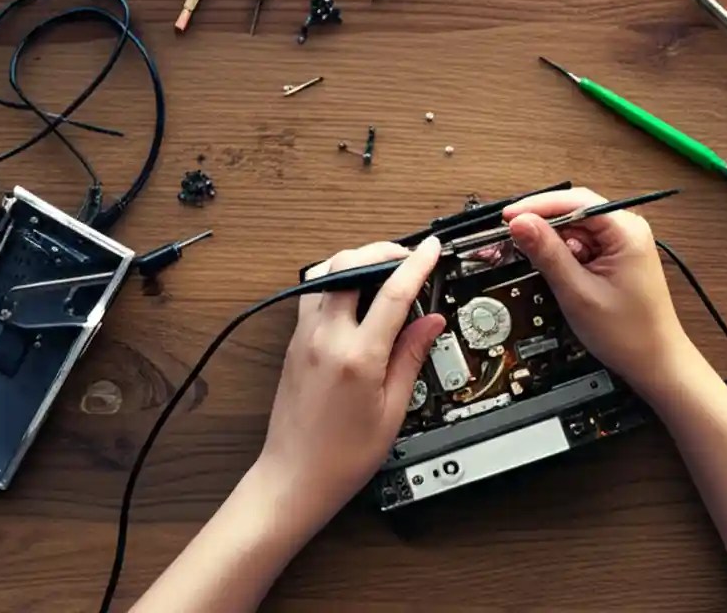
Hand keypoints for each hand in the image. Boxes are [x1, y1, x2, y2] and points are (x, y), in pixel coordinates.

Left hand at [255, 238, 444, 532]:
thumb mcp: (392, 409)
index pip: (393, 293)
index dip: (417, 264)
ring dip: (354, 260)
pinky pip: (314, 295)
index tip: (432, 249)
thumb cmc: (341, 456)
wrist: (294, 477)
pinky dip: (337, 282)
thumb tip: (431, 322)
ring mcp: (304, 337)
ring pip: (324, 273)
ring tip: (382, 270)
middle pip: (349, 265)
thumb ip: (411, 357)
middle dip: (382, 250)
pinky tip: (357, 296)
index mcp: (357, 357)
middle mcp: (325, 338)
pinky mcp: (294, 343)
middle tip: (408, 257)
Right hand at [503, 188, 686, 390]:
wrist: (654, 362)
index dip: (538, 206)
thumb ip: (547, 254)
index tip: (509, 217)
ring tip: (534, 260)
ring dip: (553, 242)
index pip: (575, 201)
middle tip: (513, 236)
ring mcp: (623, 244)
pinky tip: (554, 269)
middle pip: (574, 211)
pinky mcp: (616, 257)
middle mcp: (628, 230)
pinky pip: (583, 245)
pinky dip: (564, 254)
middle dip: (543, 224)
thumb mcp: (578, 292)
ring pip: (576, 229)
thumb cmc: (629, 334)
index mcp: (627, 232)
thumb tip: (521, 224)